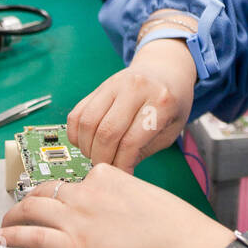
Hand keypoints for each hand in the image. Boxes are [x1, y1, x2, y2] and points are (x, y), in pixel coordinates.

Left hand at [0, 162, 231, 247]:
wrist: (181, 245)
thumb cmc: (176, 227)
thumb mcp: (149, 197)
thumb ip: (127, 199)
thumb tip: (118, 215)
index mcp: (108, 176)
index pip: (78, 179)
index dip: (66, 192)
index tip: (62, 199)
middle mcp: (87, 192)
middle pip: (47, 189)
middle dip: (31, 198)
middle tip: (24, 208)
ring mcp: (76, 217)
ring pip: (33, 208)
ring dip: (15, 215)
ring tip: (6, 223)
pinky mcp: (71, 244)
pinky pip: (31, 237)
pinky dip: (12, 236)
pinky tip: (3, 239)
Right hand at [67, 38, 196, 171]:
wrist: (164, 68)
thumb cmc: (171, 103)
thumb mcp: (170, 129)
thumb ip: (144, 149)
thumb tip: (117, 172)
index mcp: (160, 101)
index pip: (131, 141)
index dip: (122, 165)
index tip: (122, 178)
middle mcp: (135, 88)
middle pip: (105, 133)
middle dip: (102, 159)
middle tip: (107, 170)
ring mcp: (113, 84)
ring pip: (87, 123)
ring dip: (87, 148)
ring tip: (98, 157)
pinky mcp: (98, 87)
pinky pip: (77, 114)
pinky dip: (76, 135)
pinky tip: (88, 144)